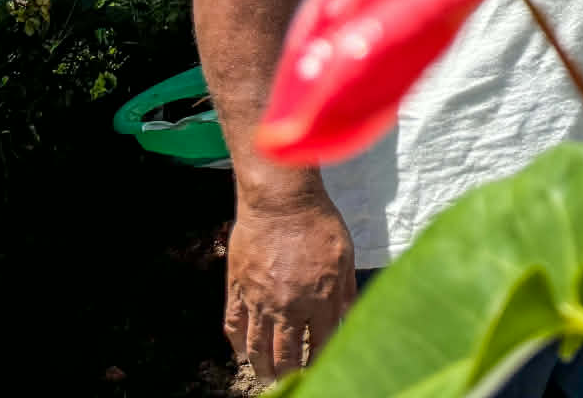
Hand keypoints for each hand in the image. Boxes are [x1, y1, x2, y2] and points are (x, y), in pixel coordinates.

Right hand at [224, 192, 355, 381]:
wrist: (281, 202)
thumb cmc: (319, 224)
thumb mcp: (345, 256)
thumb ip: (346, 293)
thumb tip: (348, 320)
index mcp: (319, 298)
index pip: (320, 343)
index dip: (319, 360)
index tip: (319, 369)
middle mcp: (288, 306)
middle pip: (285, 354)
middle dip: (288, 373)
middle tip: (289, 381)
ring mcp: (259, 300)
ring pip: (257, 347)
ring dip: (261, 367)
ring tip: (266, 377)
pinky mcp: (238, 289)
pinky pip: (234, 325)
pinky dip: (238, 343)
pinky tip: (243, 352)